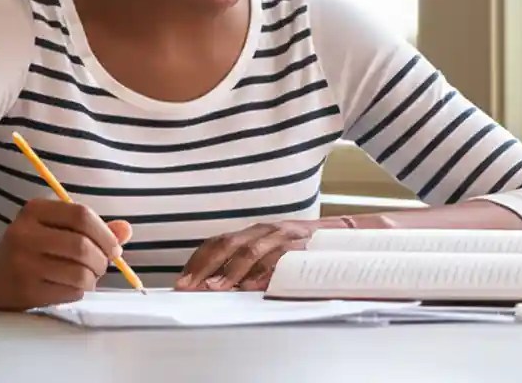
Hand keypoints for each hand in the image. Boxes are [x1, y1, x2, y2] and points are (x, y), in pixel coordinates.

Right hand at [0, 199, 130, 310]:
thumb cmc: (31, 249)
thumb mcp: (56, 229)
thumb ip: (92, 228)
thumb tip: (126, 230)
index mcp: (34, 210)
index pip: (81, 214)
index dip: (105, 233)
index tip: (114, 246)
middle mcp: (24, 233)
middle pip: (82, 245)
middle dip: (102, 259)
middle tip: (103, 265)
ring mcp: (23, 263)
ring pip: (79, 272)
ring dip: (93, 278)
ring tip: (88, 277)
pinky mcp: (25, 290)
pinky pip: (69, 292)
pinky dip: (79, 291)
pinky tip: (69, 287)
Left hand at [175, 220, 322, 292]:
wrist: (340, 236)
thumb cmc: (300, 249)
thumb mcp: (270, 252)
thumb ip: (246, 265)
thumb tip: (215, 288)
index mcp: (253, 233)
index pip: (217, 242)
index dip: (197, 261)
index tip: (181, 282)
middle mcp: (264, 231)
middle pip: (228, 244)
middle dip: (206, 266)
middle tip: (190, 287)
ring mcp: (283, 238)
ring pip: (251, 251)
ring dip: (231, 272)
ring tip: (216, 289)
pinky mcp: (301, 248)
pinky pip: (279, 260)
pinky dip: (263, 273)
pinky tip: (251, 286)